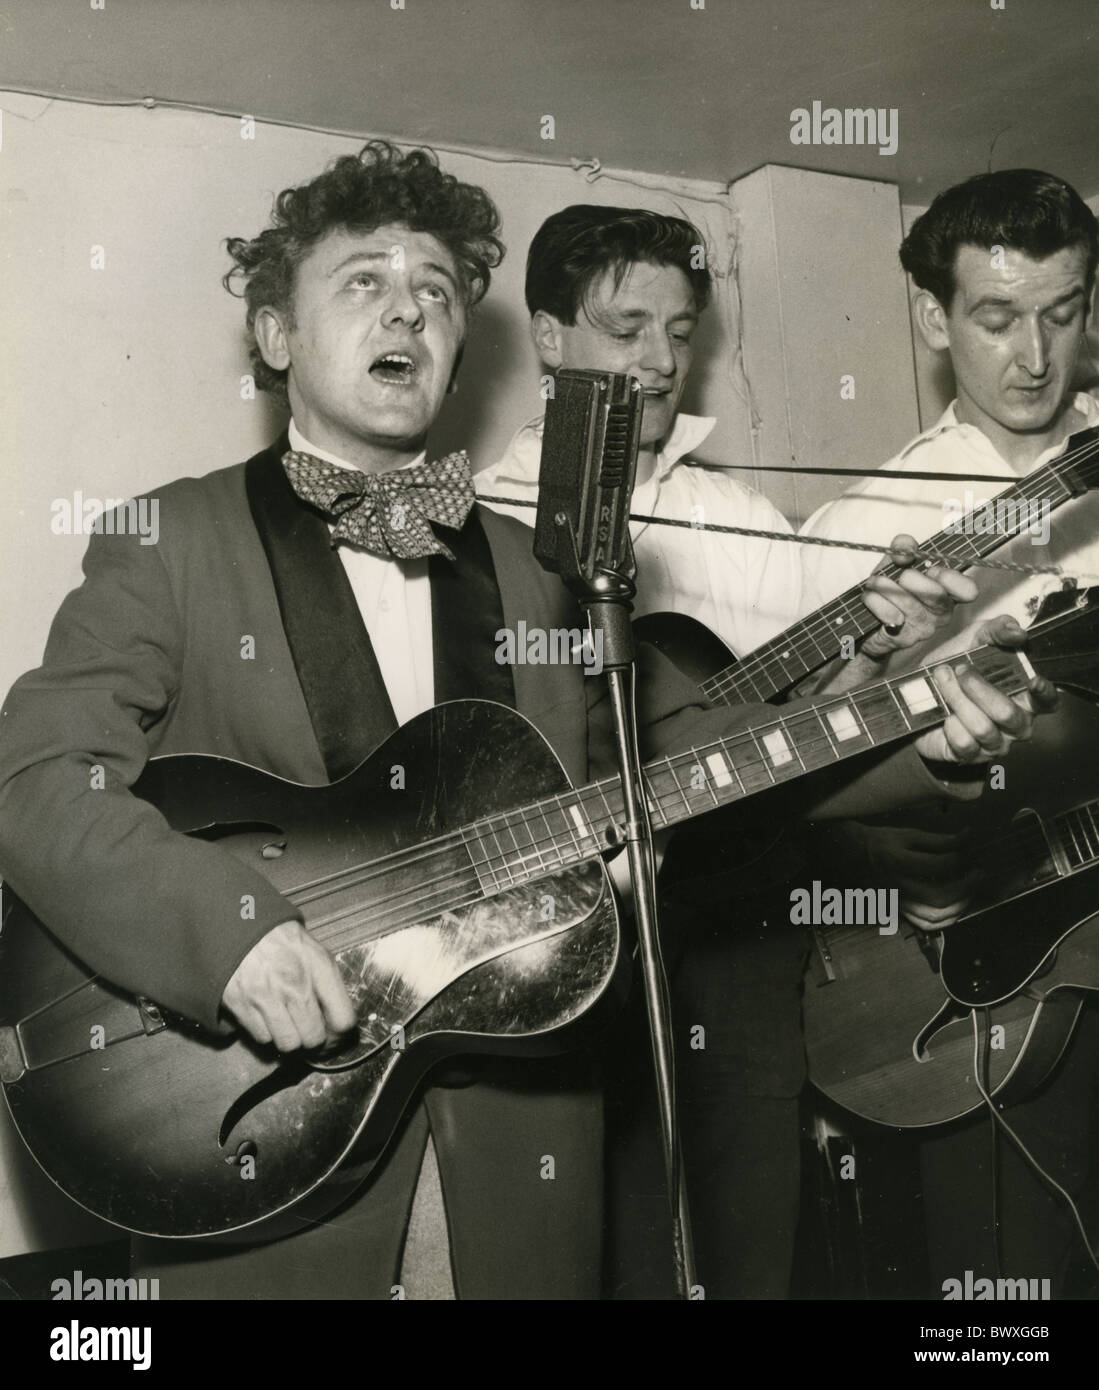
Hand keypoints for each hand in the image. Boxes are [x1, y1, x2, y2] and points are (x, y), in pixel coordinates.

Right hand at [222, 920, 356, 1050]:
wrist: (239, 924)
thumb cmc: (282, 940)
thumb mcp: (315, 952)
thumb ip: (329, 985)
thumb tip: (338, 1023)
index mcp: (320, 967)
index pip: (344, 1019)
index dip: (340, 1034)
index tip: (334, 1034)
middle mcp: (295, 984)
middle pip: (314, 1038)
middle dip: (313, 1039)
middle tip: (307, 1031)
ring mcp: (266, 996)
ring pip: (288, 1044)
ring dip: (289, 1038)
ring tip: (286, 1024)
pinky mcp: (241, 1004)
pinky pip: (262, 1037)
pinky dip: (265, 1032)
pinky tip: (266, 1015)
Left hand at [858, 534, 977, 660]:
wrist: (870, 621)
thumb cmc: (890, 590)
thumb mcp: (896, 564)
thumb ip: (903, 548)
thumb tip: (904, 548)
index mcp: (948, 591)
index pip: (967, 590)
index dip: (952, 578)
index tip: (932, 569)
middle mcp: (941, 612)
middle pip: (937, 595)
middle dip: (912, 579)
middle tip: (900, 575)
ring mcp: (924, 628)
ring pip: (909, 603)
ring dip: (886, 587)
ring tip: (875, 582)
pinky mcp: (903, 638)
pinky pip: (890, 615)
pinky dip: (874, 601)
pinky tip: (870, 598)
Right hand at [861, 822, 978, 930]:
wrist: (855, 858)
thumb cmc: (883, 843)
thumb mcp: (908, 835)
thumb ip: (939, 841)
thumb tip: (969, 837)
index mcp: (895, 861)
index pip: (936, 865)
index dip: (959, 858)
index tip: (969, 851)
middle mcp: (895, 886)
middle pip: (938, 897)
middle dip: (966, 887)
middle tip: (979, 873)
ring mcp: (896, 903)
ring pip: (935, 916)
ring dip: (960, 905)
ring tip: (971, 889)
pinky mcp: (899, 912)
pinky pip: (927, 924)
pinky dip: (947, 919)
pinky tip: (957, 905)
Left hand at [912, 616, 1057, 765]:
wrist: (916, 696)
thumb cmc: (955, 668)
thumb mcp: (974, 641)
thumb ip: (997, 631)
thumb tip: (1017, 632)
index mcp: (1024, 695)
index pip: (1048, 701)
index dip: (1044, 693)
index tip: (1032, 680)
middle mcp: (1015, 723)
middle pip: (1007, 713)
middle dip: (979, 689)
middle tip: (958, 670)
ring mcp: (995, 742)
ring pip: (983, 728)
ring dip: (957, 700)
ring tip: (941, 682)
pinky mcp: (970, 755)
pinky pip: (964, 743)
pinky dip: (948, 724)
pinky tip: (942, 713)